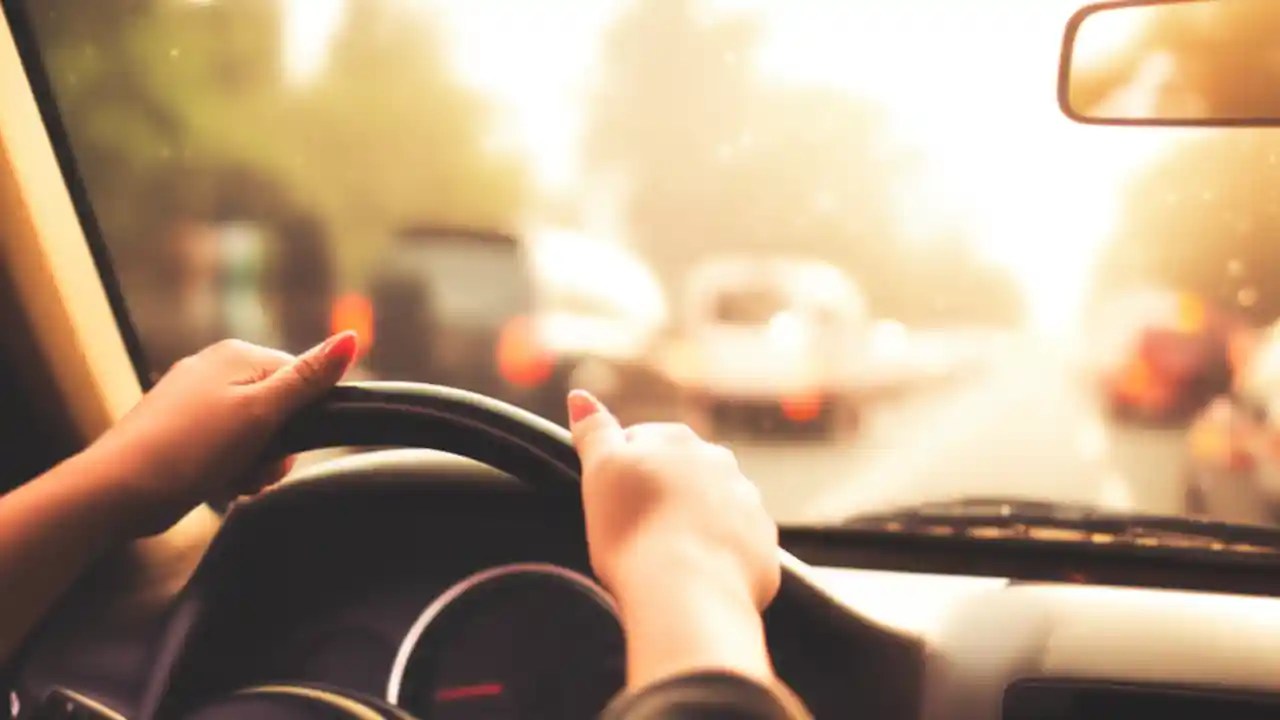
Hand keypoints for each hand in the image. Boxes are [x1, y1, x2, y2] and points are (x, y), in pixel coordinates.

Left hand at [89, 333, 357, 536]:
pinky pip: (226, 449)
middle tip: (252, 467)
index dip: (302, 419)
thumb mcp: (261, 413)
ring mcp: (195, 402)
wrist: (117, 491)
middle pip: (279, 411)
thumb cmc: (190, 449)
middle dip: (275, 449)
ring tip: (229, 479)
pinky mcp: (181, 433)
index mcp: (236, 355)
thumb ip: (309, 378)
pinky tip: (213, 484)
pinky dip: (227, 470)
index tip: (282, 443)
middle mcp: (214, 369)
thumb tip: (352, 337)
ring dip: (252, 465)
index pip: (301, 379)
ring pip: (254, 436)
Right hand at [568, 390, 780, 686]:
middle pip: (685, 474)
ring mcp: (749, 508)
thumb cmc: (633, 532)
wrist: (687, 594)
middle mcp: (722, 465)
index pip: (644, 442)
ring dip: (696, 526)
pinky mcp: (765, 550)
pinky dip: (719, 560)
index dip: (624, 472)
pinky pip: (738, 549)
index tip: (613, 502)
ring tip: (668, 560)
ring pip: (716, 510)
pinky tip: (697, 580)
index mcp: (680, 441)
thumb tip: (580, 398)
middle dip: (666, 495)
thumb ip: (594, 432)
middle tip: (637, 532)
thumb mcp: (600, 474)